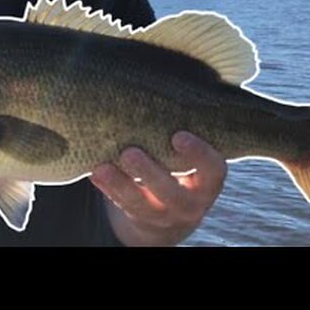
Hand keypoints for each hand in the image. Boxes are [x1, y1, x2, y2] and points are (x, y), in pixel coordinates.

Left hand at [90, 131, 227, 246]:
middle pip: (172, 193)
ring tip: (102, 167)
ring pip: (142, 205)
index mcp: (209, 182)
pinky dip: (108, 189)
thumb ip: (181, 134)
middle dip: (150, 173)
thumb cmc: (181, 166)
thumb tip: (159, 89)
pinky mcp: (141, 220)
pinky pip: (123, 206)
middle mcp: (191, 203)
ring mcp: (165, 216)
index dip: (198, 154)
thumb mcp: (191, 158)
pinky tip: (96, 173)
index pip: (213, 169)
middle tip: (130, 152)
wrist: (172, 214)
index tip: (178, 136)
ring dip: (121, 185)